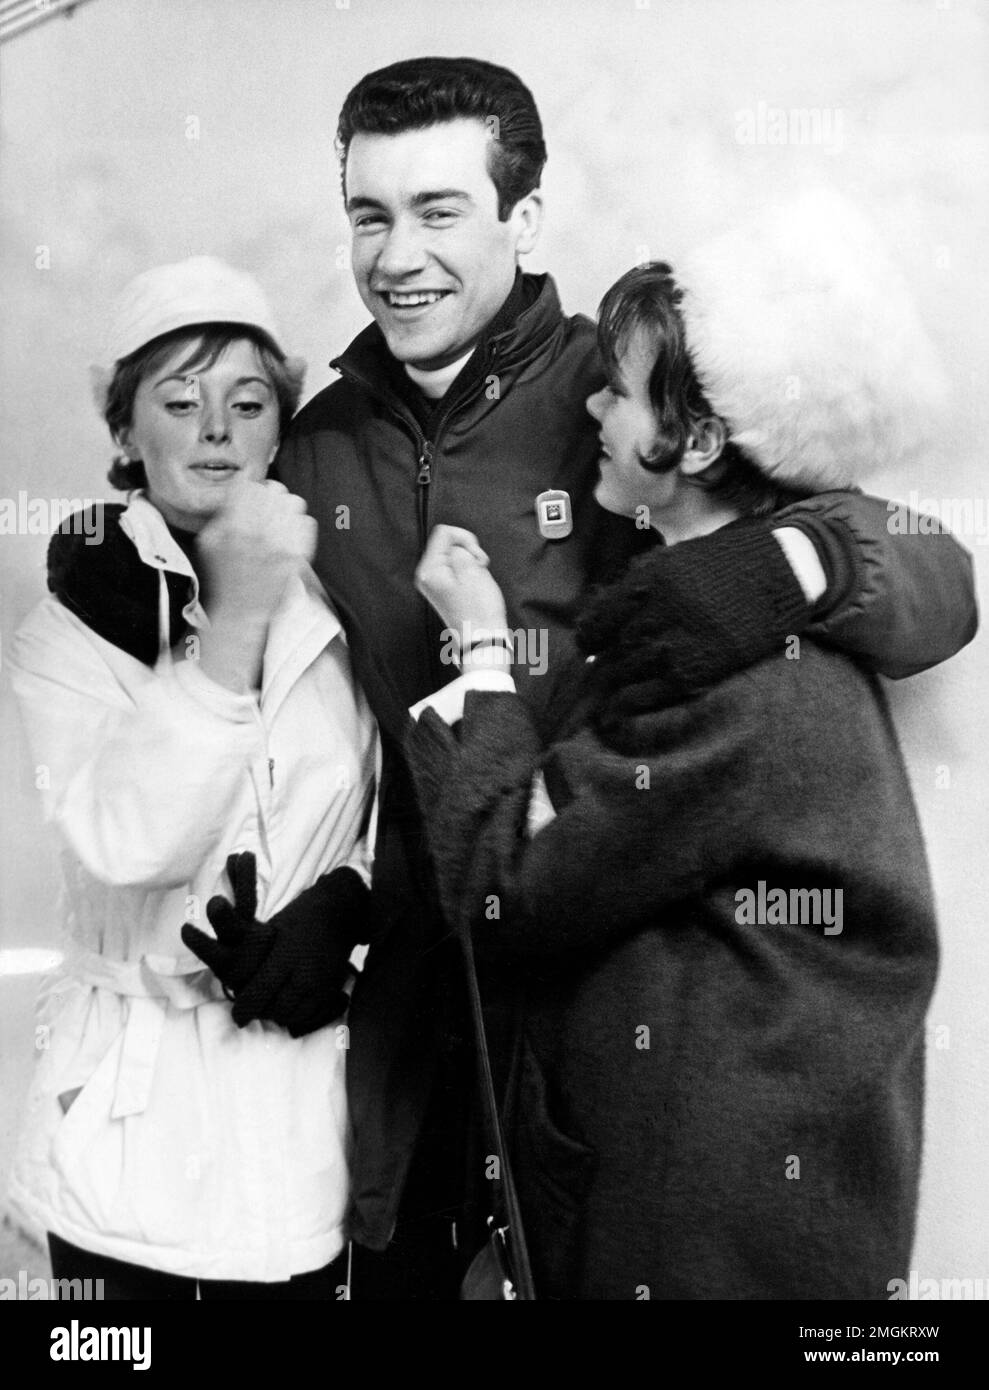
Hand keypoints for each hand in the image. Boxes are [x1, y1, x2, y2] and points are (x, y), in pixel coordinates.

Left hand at [184, 857, 377, 1037]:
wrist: (340, 913)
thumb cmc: (299, 917)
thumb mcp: (271, 927)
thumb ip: (252, 953)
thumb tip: (230, 977)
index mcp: (285, 955)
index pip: (260, 991)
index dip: (245, 1009)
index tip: (237, 1015)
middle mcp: (304, 974)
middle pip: (275, 1009)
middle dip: (260, 1012)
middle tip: (251, 1009)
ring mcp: (320, 984)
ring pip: (292, 1015)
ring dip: (277, 1015)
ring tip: (269, 1006)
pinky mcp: (331, 990)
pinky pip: (309, 1014)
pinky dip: (295, 1015)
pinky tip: (287, 1006)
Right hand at [196, 479, 316, 622]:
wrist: (240, 612)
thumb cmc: (222, 577)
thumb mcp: (209, 542)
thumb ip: (221, 514)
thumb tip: (238, 491)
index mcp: (232, 527)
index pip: (250, 487)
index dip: (253, 487)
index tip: (254, 492)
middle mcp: (256, 533)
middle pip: (275, 492)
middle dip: (272, 494)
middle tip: (271, 502)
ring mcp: (278, 546)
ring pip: (294, 504)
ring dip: (288, 506)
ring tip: (283, 515)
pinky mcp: (294, 558)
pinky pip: (307, 525)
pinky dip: (301, 523)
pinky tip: (294, 529)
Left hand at [415, 524, 508, 635]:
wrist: (483, 639)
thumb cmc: (479, 609)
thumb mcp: (472, 569)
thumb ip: (460, 548)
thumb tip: (457, 548)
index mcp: (429, 569)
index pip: (444, 532)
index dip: (465, 539)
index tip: (476, 557)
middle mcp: (427, 575)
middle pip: (448, 543)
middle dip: (468, 551)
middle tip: (479, 568)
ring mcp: (435, 583)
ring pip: (456, 556)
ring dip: (471, 562)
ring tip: (479, 579)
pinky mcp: (446, 589)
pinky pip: (458, 569)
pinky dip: (470, 571)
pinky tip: (476, 584)